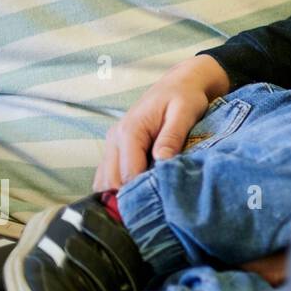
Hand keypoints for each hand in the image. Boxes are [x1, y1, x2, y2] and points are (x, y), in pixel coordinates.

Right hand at [93, 56, 229, 191]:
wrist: (180, 83)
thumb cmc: (185, 96)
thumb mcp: (184, 112)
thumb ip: (172, 137)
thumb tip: (162, 161)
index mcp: (130, 131)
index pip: (127, 174)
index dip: (141, 192)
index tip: (161, 201)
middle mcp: (115, 138)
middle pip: (111, 182)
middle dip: (129, 197)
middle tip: (154, 207)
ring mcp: (113, 144)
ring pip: (105, 181)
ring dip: (122, 194)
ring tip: (147, 200)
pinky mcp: (117, 148)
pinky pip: (109, 175)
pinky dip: (119, 187)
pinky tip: (139, 191)